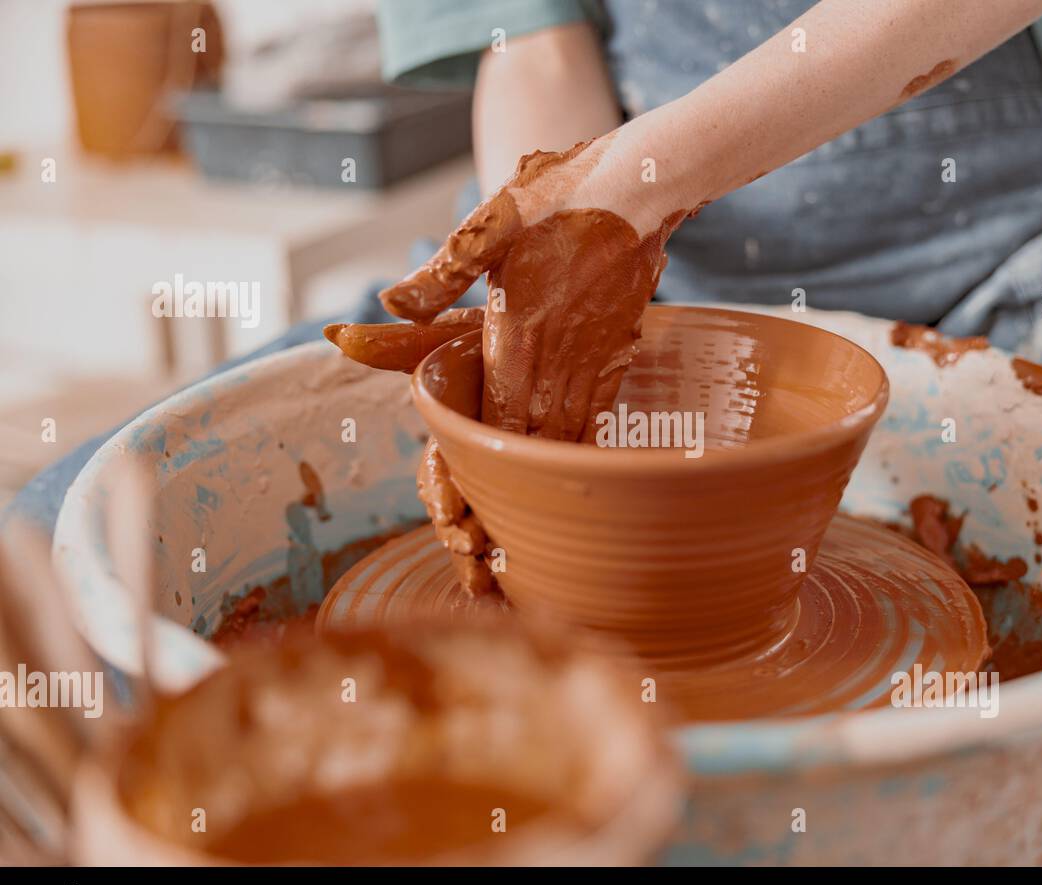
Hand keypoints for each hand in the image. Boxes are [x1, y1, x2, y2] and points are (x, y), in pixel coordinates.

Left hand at [329, 133, 697, 593]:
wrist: (644, 184)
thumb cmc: (563, 194)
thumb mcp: (492, 220)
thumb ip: (443, 271)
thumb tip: (387, 302)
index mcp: (520, 331)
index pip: (495, 416)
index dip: (479, 460)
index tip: (463, 493)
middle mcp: (559, 357)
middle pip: (531, 440)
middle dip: (509, 484)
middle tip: (488, 531)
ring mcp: (595, 358)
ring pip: (567, 434)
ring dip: (544, 474)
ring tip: (524, 513)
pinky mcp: (619, 352)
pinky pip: (595, 414)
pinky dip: (577, 444)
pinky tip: (566, 461)